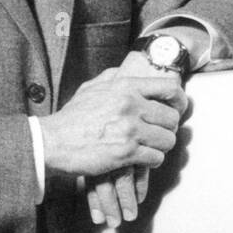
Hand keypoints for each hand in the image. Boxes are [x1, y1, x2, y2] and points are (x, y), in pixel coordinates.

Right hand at [85, 51, 183, 225]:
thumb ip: (112, 78)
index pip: (169, 88)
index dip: (180, 100)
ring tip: (149, 148)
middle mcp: (131, 105)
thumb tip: (125, 71)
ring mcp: (130, 129)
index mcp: (125, 87)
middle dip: (168, 129)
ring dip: (161, 146)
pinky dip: (151, 161)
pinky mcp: (127, 152)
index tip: (178, 108)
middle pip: (172, 118)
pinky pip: (156, 158)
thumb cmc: (72, 116)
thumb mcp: (91, 88)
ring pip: (168, 140)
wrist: (52, 141)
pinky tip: (140, 160)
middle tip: (158, 134)